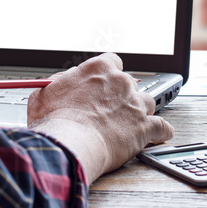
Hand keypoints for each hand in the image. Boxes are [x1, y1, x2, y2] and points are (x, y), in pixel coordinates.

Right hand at [27, 53, 173, 181]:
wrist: (70, 145)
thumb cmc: (54, 121)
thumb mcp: (44, 93)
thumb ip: (59, 82)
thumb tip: (64, 81)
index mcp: (100, 69)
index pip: (113, 62)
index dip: (108, 76)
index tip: (104, 85)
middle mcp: (122, 82)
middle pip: (129, 84)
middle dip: (121, 97)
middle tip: (110, 111)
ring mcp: (136, 104)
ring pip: (148, 102)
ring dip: (140, 112)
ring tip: (130, 124)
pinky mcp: (145, 127)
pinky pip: (162, 127)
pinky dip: (161, 131)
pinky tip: (158, 134)